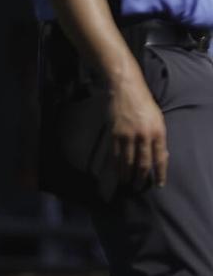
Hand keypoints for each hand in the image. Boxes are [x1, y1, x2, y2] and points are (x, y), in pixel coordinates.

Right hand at [108, 73, 167, 187]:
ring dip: (127, 173)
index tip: (159, 183)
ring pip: (128, 161)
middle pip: (143, 163)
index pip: (160, 158)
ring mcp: (128, 135)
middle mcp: (144, 135)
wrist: (126, 89)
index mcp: (158, 132)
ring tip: (126, 182)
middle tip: (138, 186)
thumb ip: (159, 137)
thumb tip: (161, 156)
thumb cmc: (144, 104)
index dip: (160, 173)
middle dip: (141, 177)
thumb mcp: (158, 120)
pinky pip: (115, 153)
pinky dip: (115, 164)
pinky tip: (116, 170)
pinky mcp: (115, 133)